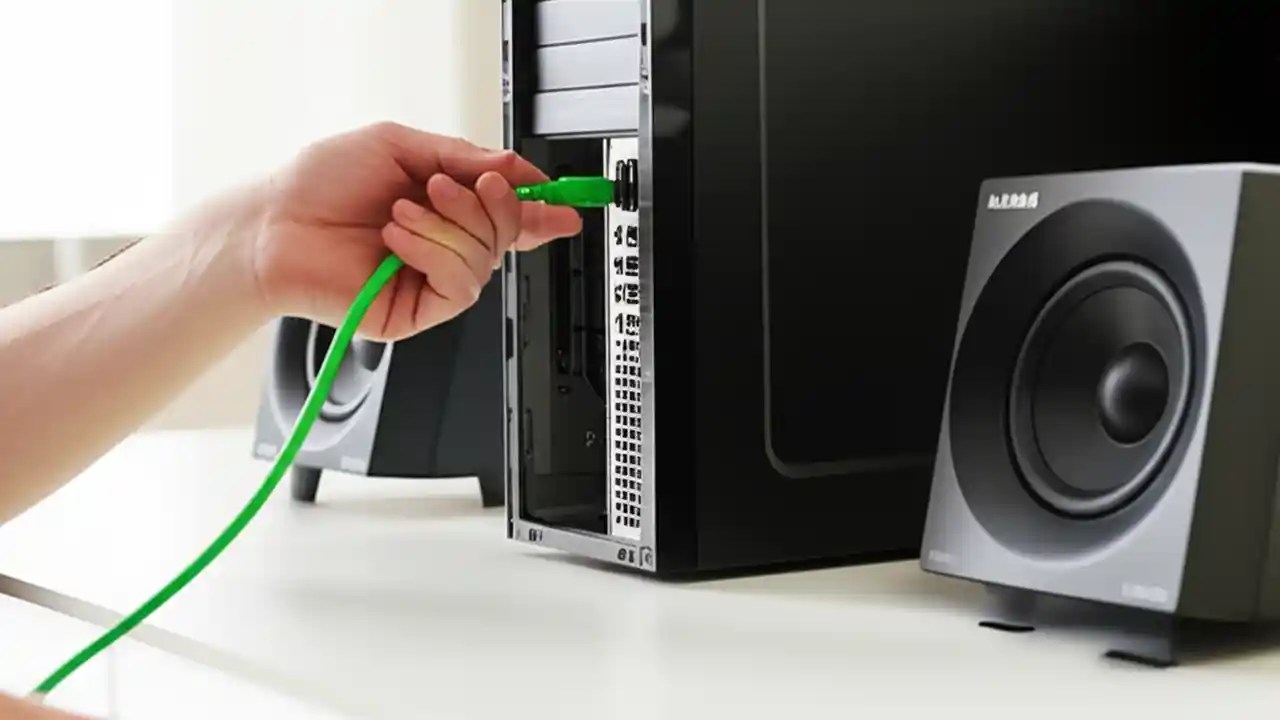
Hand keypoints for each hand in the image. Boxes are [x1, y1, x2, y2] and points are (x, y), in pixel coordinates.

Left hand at [245, 121, 581, 339]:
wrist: (272, 226)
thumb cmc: (318, 184)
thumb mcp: (399, 146)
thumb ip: (463, 157)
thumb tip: (515, 170)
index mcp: (442, 206)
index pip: (506, 214)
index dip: (543, 209)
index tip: (569, 204)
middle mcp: (441, 244)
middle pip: (507, 234)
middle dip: (491, 204)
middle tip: (459, 185)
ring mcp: (429, 278)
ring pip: (485, 259)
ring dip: (449, 226)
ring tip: (404, 211)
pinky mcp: (416, 310)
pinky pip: (459, 285)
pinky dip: (433, 252)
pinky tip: (398, 238)